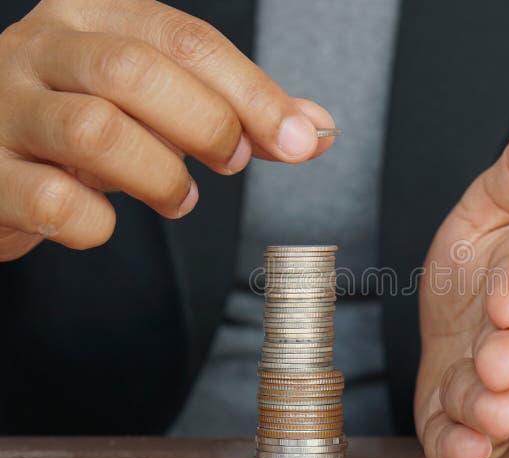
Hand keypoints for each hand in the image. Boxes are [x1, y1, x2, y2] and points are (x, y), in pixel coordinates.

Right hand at [0, 0, 335, 260]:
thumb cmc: (87, 125)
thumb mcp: (160, 104)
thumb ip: (235, 111)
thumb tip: (314, 130)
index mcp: (93, 15)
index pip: (186, 39)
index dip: (254, 94)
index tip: (300, 139)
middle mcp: (41, 48)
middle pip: (138, 73)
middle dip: (206, 126)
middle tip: (229, 162)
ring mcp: (2, 107)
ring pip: (97, 132)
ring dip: (161, 177)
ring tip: (178, 197)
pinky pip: (56, 202)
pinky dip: (98, 223)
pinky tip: (103, 221)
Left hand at [415, 104, 508, 457]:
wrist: (476, 334)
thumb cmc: (483, 269)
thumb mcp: (496, 209)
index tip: (508, 301)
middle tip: (496, 364)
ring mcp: (501, 386)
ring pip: (500, 402)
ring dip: (489, 411)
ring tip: (485, 416)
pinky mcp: (468, 420)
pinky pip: (468, 439)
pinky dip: (462, 448)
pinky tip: (459, 450)